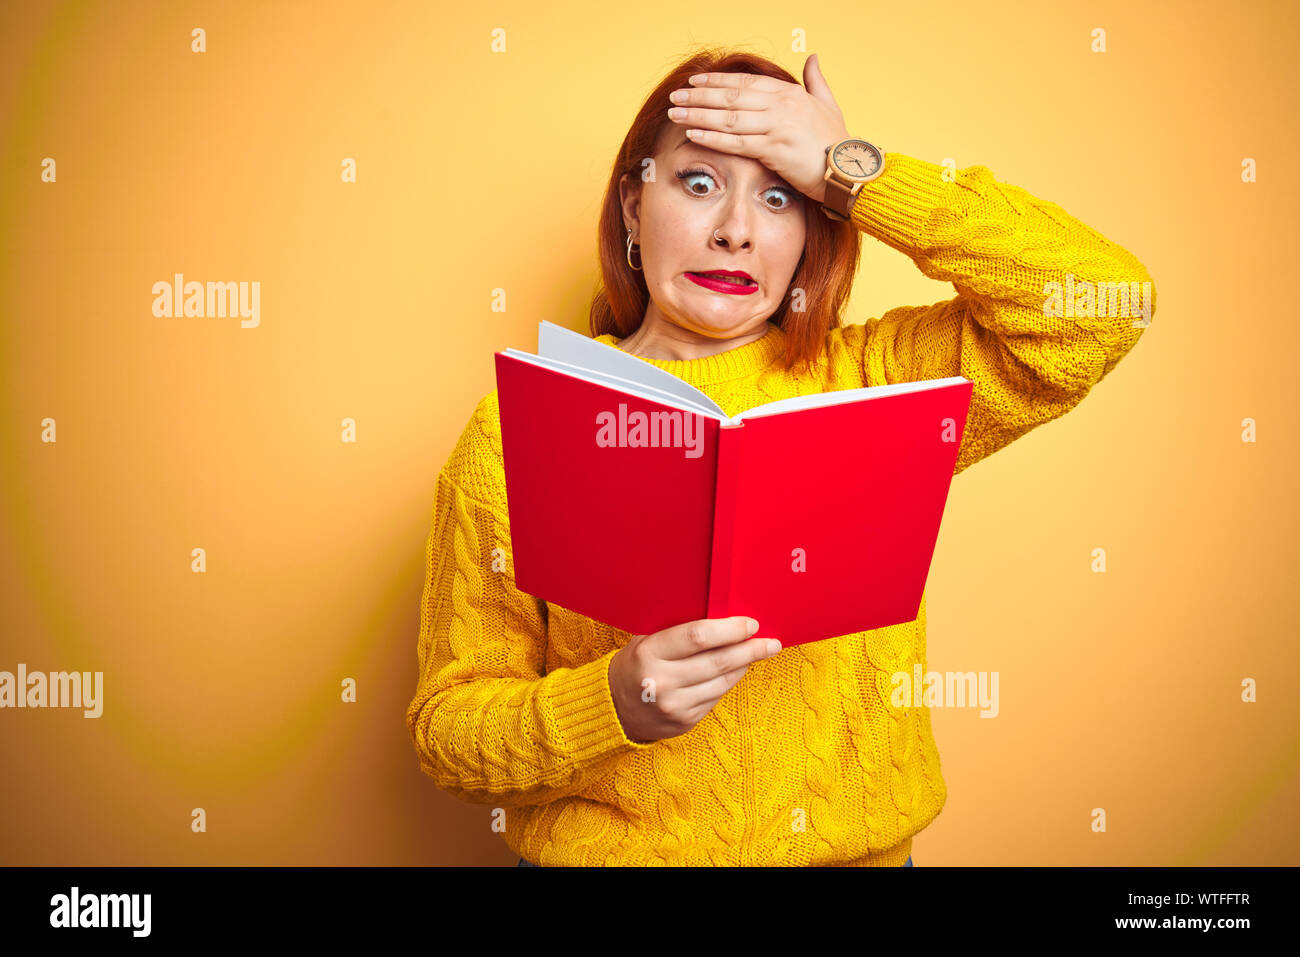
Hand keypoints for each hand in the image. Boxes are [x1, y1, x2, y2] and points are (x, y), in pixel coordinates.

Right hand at [608, 616, 781, 742]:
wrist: (612, 708)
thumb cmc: (634, 664)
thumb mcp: (645, 640)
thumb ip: (677, 630)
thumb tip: (722, 616)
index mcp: (649, 653)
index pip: (698, 637)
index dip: (729, 629)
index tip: (749, 624)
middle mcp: (662, 682)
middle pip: (718, 661)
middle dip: (749, 649)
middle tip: (770, 641)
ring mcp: (674, 706)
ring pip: (722, 682)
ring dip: (744, 665)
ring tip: (760, 652)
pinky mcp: (684, 722)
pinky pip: (716, 697)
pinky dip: (729, 681)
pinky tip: (737, 670)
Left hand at [665, 53, 851, 206]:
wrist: (849, 170)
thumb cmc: (837, 141)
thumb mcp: (828, 103)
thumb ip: (816, 80)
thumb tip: (812, 56)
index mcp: (789, 93)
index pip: (745, 82)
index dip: (717, 81)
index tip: (695, 81)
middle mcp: (780, 106)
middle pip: (731, 97)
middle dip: (699, 95)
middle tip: (675, 95)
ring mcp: (776, 127)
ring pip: (728, 117)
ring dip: (698, 114)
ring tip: (675, 113)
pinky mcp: (773, 149)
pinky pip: (736, 142)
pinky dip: (712, 137)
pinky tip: (693, 133)